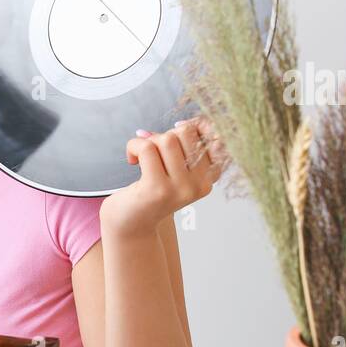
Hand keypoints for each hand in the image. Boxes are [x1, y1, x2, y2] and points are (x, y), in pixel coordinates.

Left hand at [98, 115, 227, 240]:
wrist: (130, 224)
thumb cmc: (151, 191)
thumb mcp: (176, 167)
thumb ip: (183, 144)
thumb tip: (182, 122)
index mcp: (208, 178)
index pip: (215, 137)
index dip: (195, 125)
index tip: (176, 130)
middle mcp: (199, 185)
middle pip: (186, 133)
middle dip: (165, 135)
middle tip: (153, 151)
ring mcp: (180, 189)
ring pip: (167, 139)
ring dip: (148, 141)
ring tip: (142, 156)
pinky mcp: (157, 189)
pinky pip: (147, 148)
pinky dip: (134, 146)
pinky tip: (131, 159)